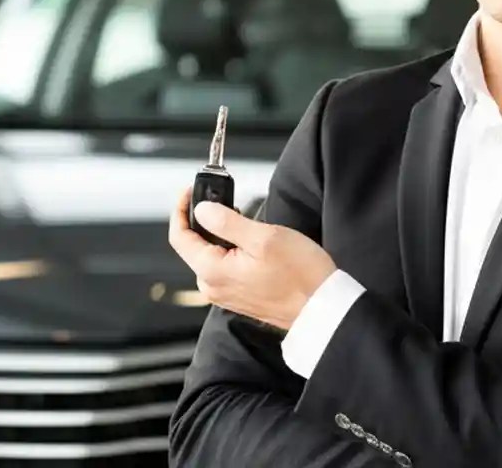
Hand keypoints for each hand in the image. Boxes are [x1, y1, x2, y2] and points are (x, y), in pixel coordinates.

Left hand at [167, 187, 337, 330]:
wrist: (322, 309)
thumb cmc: (300, 276)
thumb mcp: (263, 237)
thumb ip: (226, 222)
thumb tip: (202, 210)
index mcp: (212, 272)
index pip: (179, 237)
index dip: (181, 209)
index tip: (191, 192)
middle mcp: (213, 286)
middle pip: (194, 246)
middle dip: (205, 220)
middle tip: (225, 200)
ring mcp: (226, 293)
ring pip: (211, 255)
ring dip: (221, 234)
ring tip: (245, 221)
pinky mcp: (239, 295)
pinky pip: (225, 267)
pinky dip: (231, 249)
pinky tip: (252, 243)